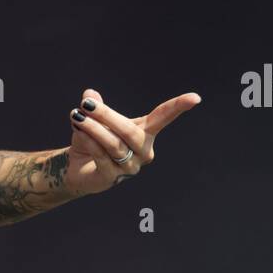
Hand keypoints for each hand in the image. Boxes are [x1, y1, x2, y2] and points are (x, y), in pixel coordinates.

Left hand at [64, 87, 200, 194]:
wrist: (78, 168)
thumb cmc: (92, 141)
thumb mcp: (93, 119)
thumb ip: (95, 106)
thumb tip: (90, 94)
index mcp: (145, 132)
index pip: (163, 117)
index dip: (178, 107)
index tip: (196, 98)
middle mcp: (142, 151)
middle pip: (130, 131)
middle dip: (107, 115)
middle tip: (87, 103)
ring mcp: (129, 167)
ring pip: (114, 144)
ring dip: (93, 128)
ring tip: (77, 115)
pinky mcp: (112, 178)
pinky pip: (102, 156)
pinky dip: (89, 141)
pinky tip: (79, 131)